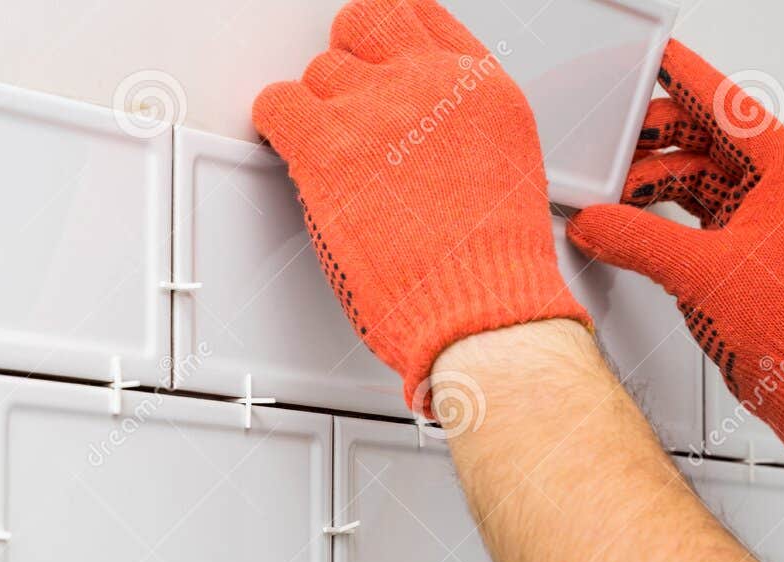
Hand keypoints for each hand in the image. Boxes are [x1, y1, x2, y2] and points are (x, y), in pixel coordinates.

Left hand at [253, 0, 590, 417]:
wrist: (481, 309)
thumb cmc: (492, 268)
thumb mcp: (507, 167)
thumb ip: (465, 127)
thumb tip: (433, 123)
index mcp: (477, 86)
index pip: (419, 15)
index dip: (389, 38)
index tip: (377, 55)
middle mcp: (427, 82)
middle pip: (363, 28)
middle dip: (351, 64)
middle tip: (347, 108)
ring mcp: (374, 109)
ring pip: (320, 72)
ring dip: (318, 111)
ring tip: (332, 157)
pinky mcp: (328, 147)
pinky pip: (277, 104)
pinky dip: (276, 125)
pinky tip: (292, 151)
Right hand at [568, 40, 783, 490]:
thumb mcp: (699, 275)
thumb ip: (637, 241)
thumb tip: (597, 223)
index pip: (731, 108)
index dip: (688, 80)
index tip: (658, 59)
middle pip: (711, 142)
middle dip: (658, 142)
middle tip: (615, 140)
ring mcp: (770, 221)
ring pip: (703, 180)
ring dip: (657, 183)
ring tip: (615, 190)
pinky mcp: (752, 252)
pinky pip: (702, 216)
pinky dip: (666, 217)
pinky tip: (634, 222)